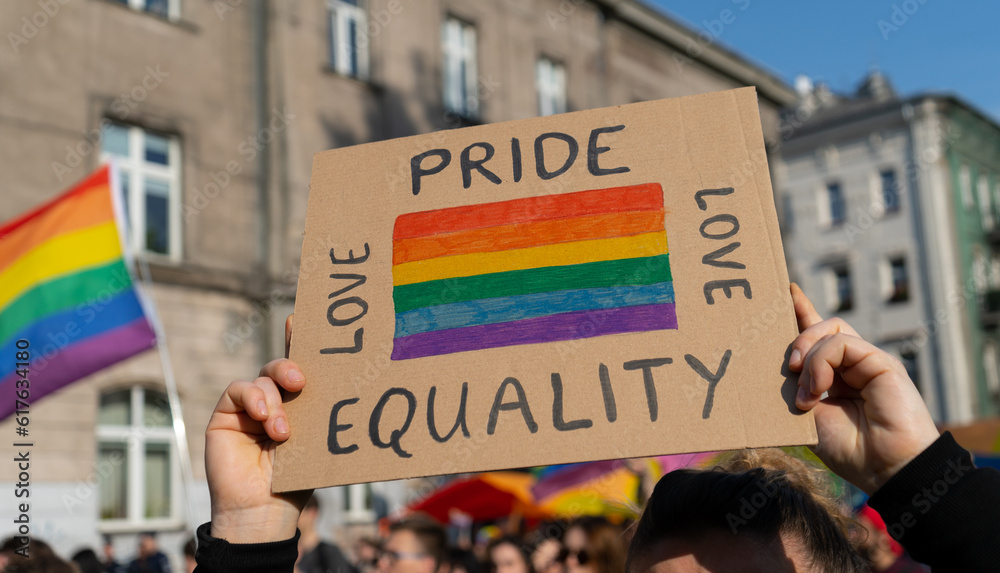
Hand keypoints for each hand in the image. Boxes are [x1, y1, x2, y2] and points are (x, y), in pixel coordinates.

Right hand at [206, 314, 311, 541]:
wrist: (265, 509)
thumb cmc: (297, 478)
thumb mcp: (313, 437)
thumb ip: (318, 409)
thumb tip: (349, 381)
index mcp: (300, 404)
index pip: (302, 366)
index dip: (303, 340)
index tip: (305, 318)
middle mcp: (275, 400)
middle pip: (281, 367)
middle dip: (291, 366)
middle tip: (301, 380)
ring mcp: (249, 406)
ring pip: (262, 379)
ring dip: (274, 401)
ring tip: (283, 431)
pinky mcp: (227, 414)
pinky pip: (238, 390)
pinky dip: (252, 399)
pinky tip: (263, 418)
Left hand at [788, 284, 939, 493]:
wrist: (885, 469)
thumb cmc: (849, 449)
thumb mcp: (809, 416)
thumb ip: (796, 387)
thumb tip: (778, 365)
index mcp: (835, 377)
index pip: (817, 336)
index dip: (801, 312)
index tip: (784, 292)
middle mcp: (852, 365)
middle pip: (821, 325)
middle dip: (796, 335)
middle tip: (787, 368)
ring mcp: (867, 361)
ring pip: (828, 329)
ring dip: (807, 354)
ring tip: (804, 390)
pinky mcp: (880, 361)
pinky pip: (841, 343)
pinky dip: (821, 362)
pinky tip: (818, 389)